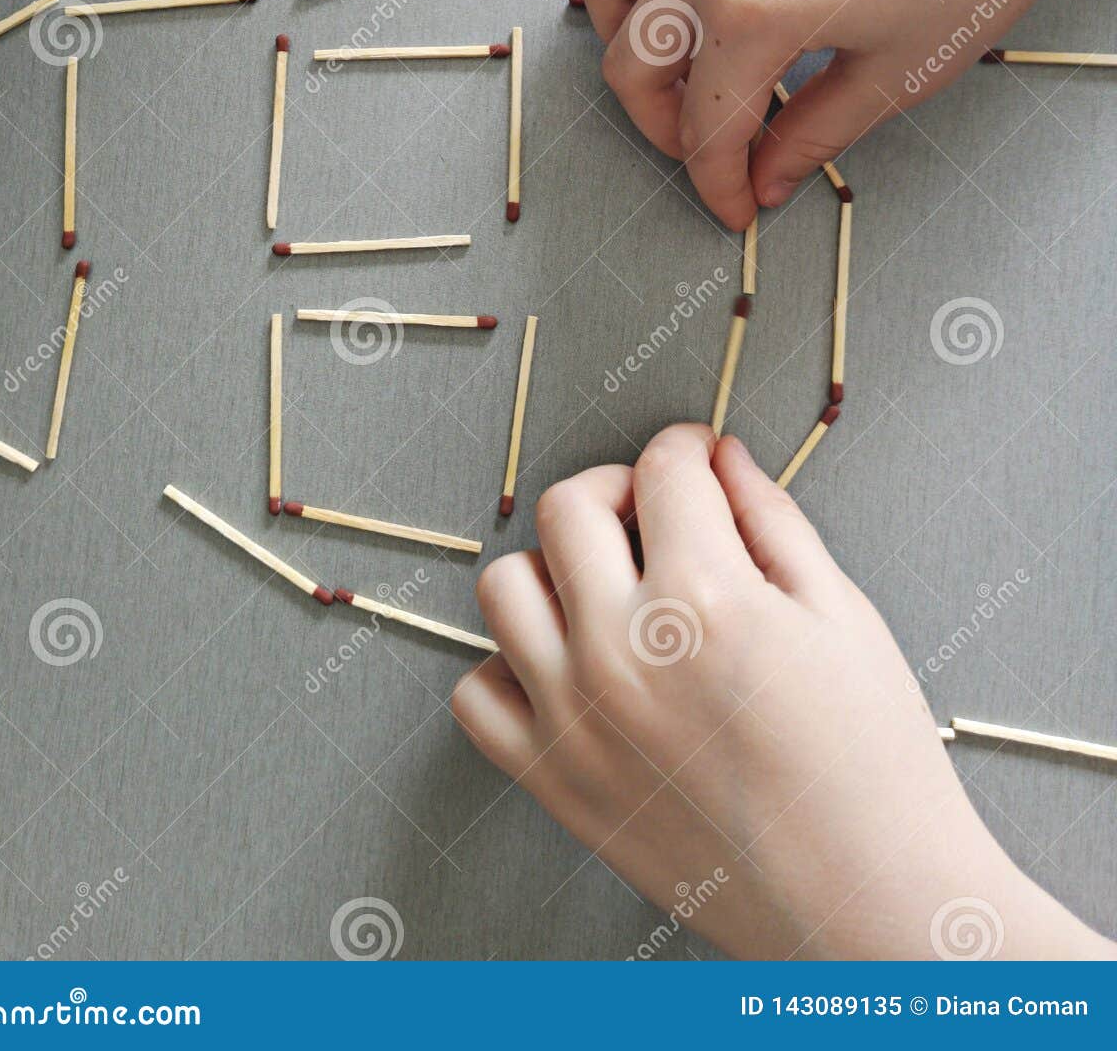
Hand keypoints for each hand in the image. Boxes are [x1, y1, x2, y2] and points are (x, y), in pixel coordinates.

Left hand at [453, 426, 1112, 958]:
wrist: (867, 902)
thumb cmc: (873, 765)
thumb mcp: (843, 615)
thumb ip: (771, 519)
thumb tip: (721, 457)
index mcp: (703, 599)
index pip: (663, 470)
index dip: (687, 447)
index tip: (696, 458)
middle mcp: (621, 651)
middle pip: (567, 507)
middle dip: (617, 488)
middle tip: (656, 513)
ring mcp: (574, 719)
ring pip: (505, 586)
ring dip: (554, 568)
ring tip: (611, 589)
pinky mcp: (553, 782)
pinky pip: (477, 694)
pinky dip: (510, 666)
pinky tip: (570, 666)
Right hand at [578, 0, 1116, 228]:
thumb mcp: (904, 66)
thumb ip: (817, 131)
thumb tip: (767, 179)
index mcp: (753, 11)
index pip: (704, 126)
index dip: (716, 182)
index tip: (737, 207)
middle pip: (633, 59)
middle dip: (662, 122)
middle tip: (710, 145)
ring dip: (622, 31)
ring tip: (669, 56)